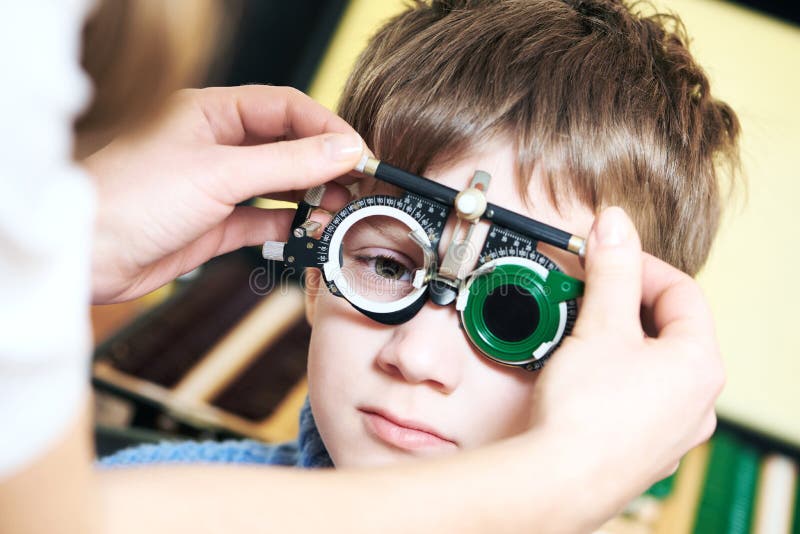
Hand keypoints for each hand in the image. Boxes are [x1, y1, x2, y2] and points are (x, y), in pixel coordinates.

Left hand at [83, 85, 362, 303]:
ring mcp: (217, 186)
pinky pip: (264, 219)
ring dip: (311, 196)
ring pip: (280, 184)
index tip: (358, 152)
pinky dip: (289, 226)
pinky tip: (308, 230)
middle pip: (287, 146)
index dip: (326, 127)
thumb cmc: (130, 197)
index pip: (285, 108)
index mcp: (211, 112)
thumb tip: (343, 149)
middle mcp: (217, 145)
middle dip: (324, 164)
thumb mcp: (220, 172)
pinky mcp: (215, 224)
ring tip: (339, 209)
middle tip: (358, 184)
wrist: (85, 255)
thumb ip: (288, 163)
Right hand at [531, 207, 722, 523]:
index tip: (606, 255)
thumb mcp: (600, 326)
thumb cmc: (587, 415)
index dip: (640, 264)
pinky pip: (631, 395)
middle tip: (584, 292)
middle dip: (622, 302)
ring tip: (575, 332)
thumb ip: (611, 270)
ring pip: (647, 364)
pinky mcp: (639, 447)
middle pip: (665, 328)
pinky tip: (577, 375)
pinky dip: (608, 374)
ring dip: (613, 339)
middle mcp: (695, 401)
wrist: (557, 481)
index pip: (681, 292)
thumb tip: (616, 225)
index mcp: (699, 366)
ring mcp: (669, 429)